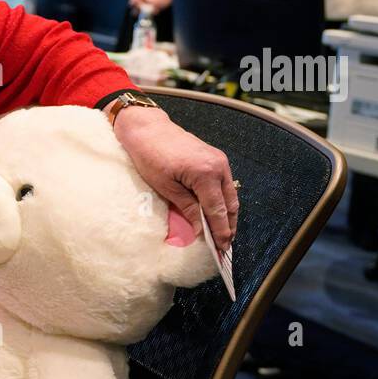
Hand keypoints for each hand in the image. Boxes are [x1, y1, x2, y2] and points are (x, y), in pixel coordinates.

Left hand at [111, 104, 237, 251]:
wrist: (148, 128)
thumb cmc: (150, 156)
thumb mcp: (166, 187)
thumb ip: (188, 208)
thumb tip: (199, 230)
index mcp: (206, 174)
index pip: (217, 211)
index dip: (219, 232)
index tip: (221, 250)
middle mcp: (218, 166)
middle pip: (230, 204)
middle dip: (228, 227)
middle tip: (225, 247)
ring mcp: (220, 160)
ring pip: (230, 195)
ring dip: (228, 215)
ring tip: (223, 234)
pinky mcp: (216, 158)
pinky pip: (224, 185)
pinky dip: (223, 201)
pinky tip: (218, 213)